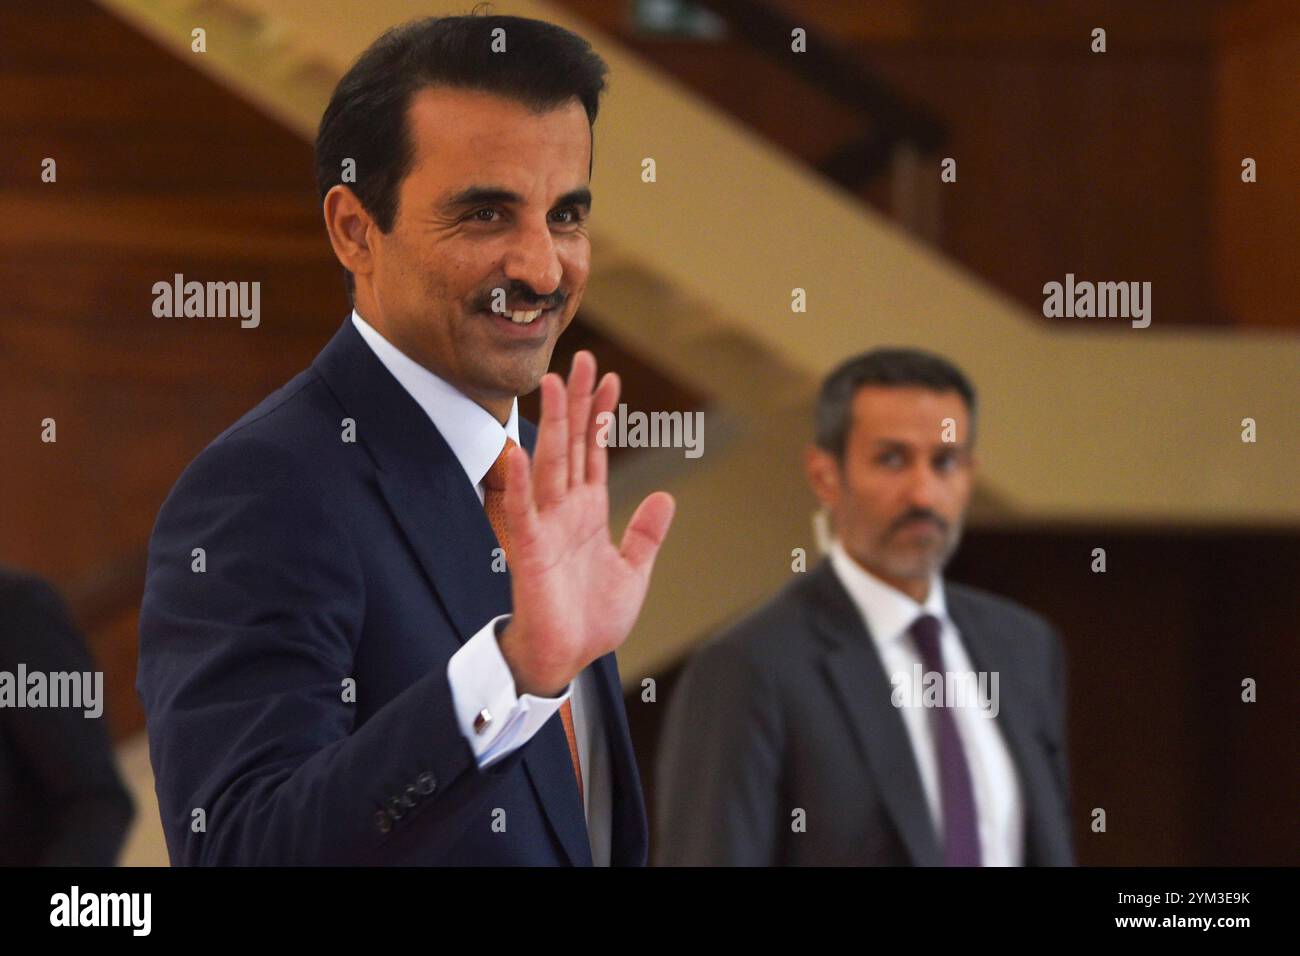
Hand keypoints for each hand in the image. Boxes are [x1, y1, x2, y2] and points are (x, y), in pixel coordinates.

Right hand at [497, 350, 675, 696]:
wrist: (566, 658)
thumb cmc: (591, 619)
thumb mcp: (633, 572)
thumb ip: (646, 534)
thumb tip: (664, 496)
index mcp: (589, 512)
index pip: (595, 452)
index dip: (602, 416)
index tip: (611, 377)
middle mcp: (566, 510)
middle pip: (572, 444)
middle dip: (578, 402)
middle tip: (582, 358)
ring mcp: (546, 526)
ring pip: (548, 464)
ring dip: (550, 424)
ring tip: (552, 384)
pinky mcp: (529, 551)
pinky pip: (522, 511)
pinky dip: (518, 482)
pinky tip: (516, 449)